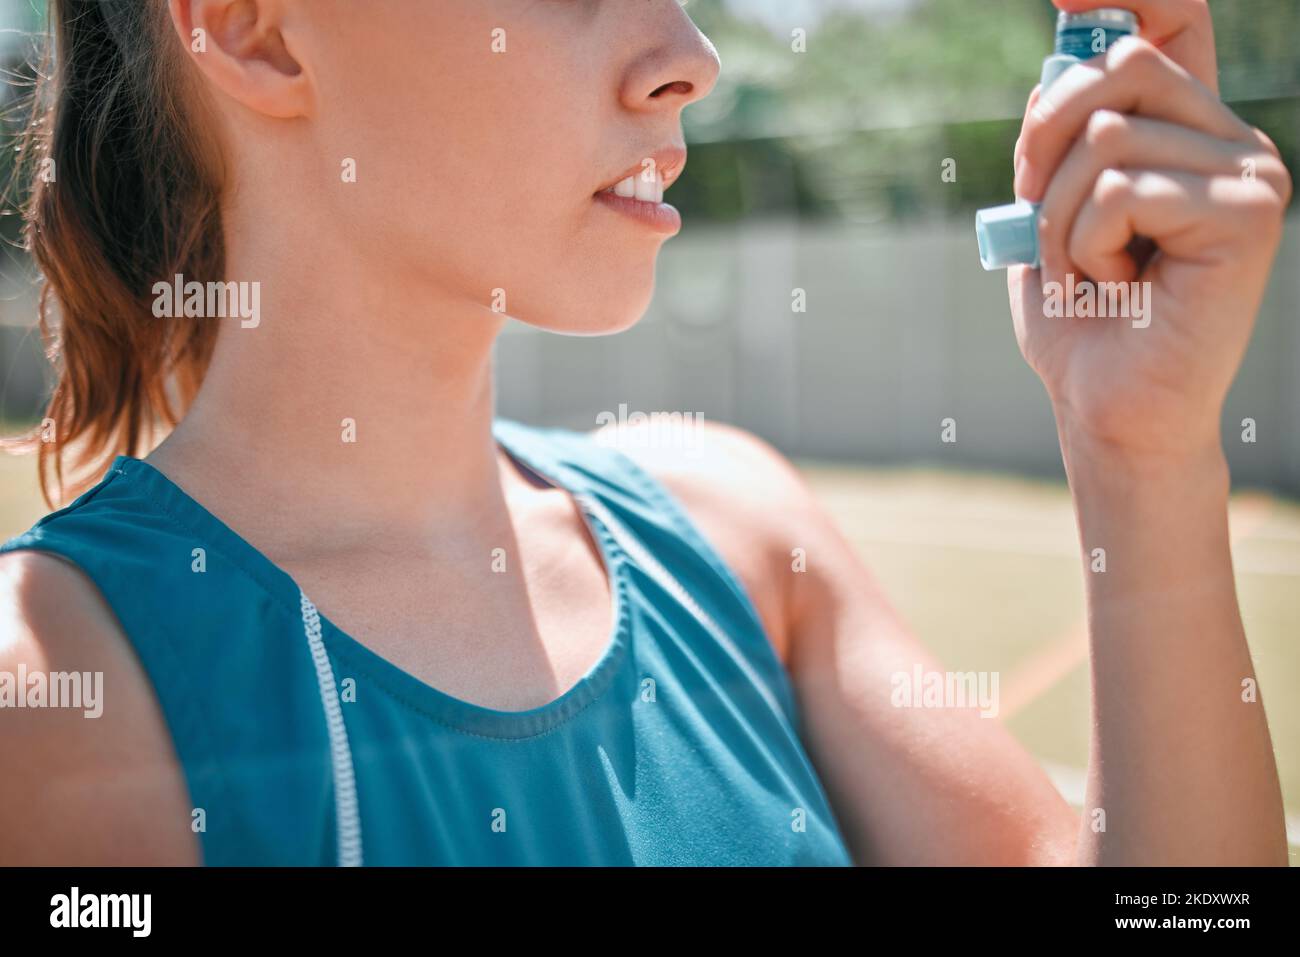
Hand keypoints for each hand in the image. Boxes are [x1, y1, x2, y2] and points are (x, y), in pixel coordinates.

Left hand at [1008, 0, 1291, 460]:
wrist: (1108, 407)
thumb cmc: (1080, 320)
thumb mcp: (1044, 215)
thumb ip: (1054, 141)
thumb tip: (1056, 60)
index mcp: (1183, 133)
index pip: (1172, 25)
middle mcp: (1228, 139)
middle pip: (1117, 66)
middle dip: (1043, 144)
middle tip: (1041, 218)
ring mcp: (1250, 170)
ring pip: (1104, 136)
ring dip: (1058, 216)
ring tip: (1088, 270)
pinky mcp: (1249, 211)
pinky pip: (1118, 187)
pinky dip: (1085, 242)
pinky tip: (1114, 284)